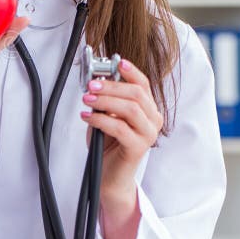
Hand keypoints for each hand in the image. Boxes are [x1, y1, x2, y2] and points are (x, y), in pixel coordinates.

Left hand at [81, 59, 162, 207]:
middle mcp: (152, 120)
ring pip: (130, 109)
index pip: (143, 85)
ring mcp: (148, 134)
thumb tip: (96, 81)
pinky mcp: (138, 148)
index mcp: (147, 109)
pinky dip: (100, 120)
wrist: (109, 176)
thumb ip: (105, 100)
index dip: (131, 72)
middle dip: (111, 86)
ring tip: (87, 100)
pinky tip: (86, 117)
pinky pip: (120, 128)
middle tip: (91, 85)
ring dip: (105, 102)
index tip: (117, 62)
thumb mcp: (105, 115)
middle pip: (136, 94)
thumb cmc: (108, 143)